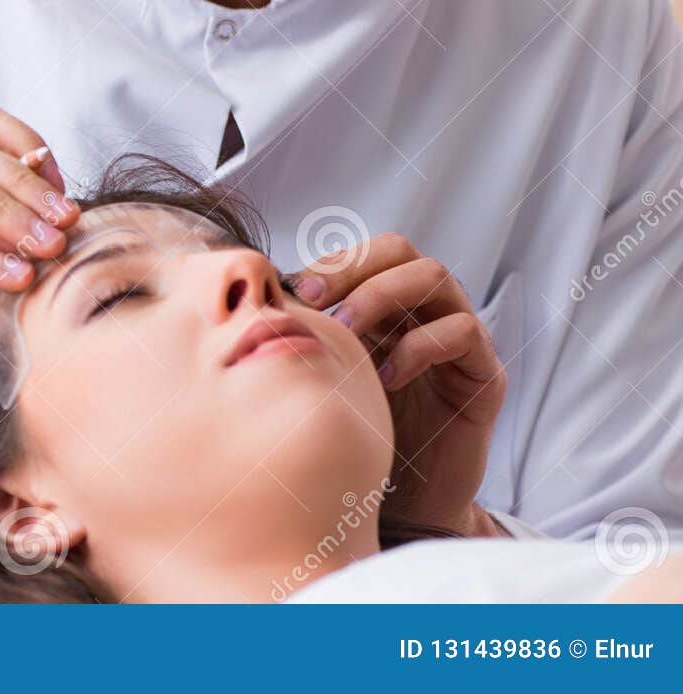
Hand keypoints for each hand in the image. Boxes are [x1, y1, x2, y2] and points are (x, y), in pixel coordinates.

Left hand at [289, 233, 507, 535]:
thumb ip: (312, 335)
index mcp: (387, 305)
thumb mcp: (330, 374)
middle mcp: (426, 311)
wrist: (408, 501)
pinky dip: (419, 347)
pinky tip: (387, 379)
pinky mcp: (485, 374)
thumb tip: (265, 297)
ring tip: (346, 332)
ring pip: (437, 277)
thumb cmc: (362, 433)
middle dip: (354, 269)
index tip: (292, 291)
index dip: (331, 263)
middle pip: (402, 250)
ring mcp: (460, 339)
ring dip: (381, 296)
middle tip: (317, 303)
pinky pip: (464, 333)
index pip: (367, 253)